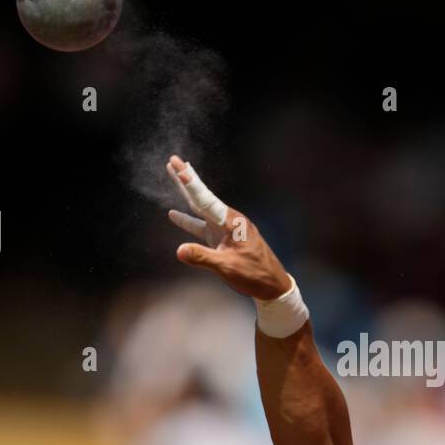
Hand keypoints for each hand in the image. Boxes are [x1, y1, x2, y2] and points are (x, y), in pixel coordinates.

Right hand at [165, 154, 290, 299]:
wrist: (272, 285)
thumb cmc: (254, 275)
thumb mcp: (227, 267)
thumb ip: (203, 258)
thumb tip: (179, 251)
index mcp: (232, 222)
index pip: (206, 200)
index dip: (191, 184)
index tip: (180, 168)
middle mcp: (229, 220)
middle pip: (202, 196)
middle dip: (186, 178)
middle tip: (172, 159)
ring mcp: (225, 228)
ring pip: (201, 207)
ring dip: (186, 193)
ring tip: (174, 176)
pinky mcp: (223, 238)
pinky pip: (202, 224)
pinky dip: (189, 219)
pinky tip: (175, 214)